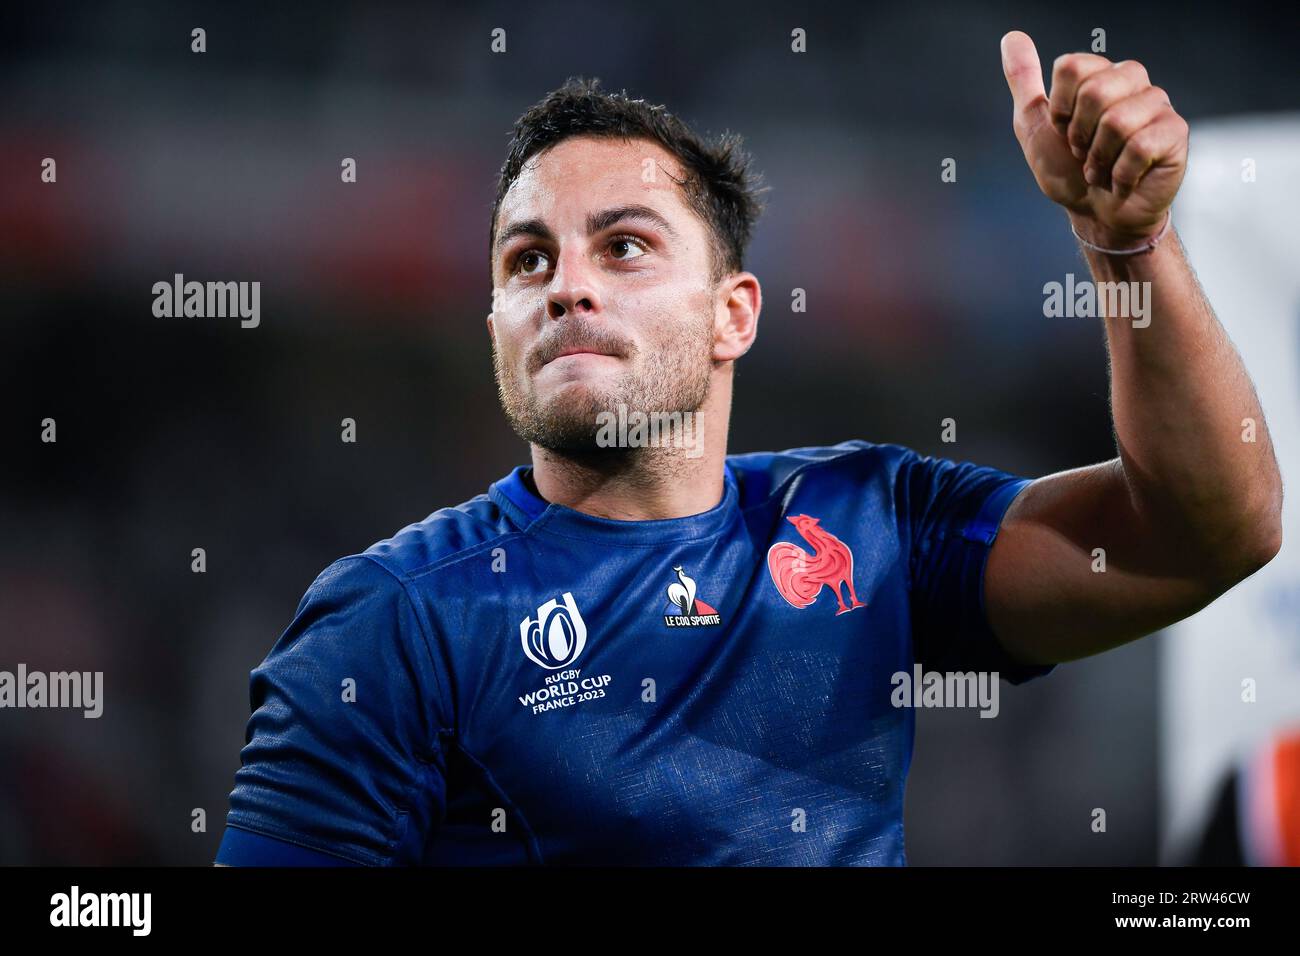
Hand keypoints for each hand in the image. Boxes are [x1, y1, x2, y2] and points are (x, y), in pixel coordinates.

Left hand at [999, 31, 1187, 246]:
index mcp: (1098, 74)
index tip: (1062, 131)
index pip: (1071, 66)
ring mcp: (1157, 104)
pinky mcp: (1175, 132)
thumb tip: (1011, 37)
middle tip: (1084, 154)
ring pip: (1116, 121)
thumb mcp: (1034, 126)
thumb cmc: (1069, 171)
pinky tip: (1122, 180)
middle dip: (1078, 136)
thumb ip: (1024, 82)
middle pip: (1094, 91)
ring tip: (1102, 169)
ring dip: (1098, 160)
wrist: (1096, 215)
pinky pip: (1139, 147)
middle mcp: (1132, 81)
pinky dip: (1119, 175)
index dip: (1058, 109)